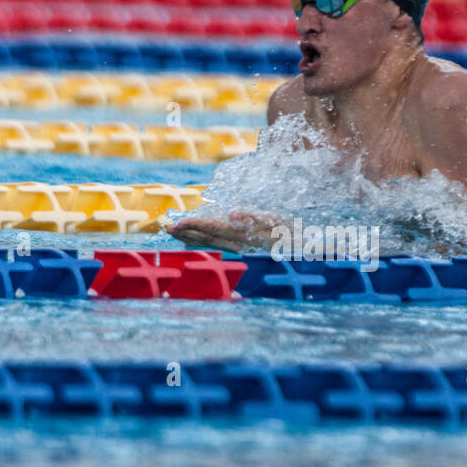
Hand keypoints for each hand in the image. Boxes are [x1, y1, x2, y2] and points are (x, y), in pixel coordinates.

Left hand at [166, 210, 286, 251]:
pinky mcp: (240, 250)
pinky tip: (195, 242)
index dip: (195, 225)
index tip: (178, 222)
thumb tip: (233, 214)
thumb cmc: (290, 233)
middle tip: (166, 229)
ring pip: (209, 243)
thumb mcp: (277, 220)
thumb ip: (254, 217)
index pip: (213, 228)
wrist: (300, 252)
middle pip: (206, 238)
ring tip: (175, 234)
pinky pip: (216, 247)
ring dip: (190, 238)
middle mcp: (237, 244)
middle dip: (186, 233)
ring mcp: (238, 249)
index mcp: (242, 234)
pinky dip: (202, 243)